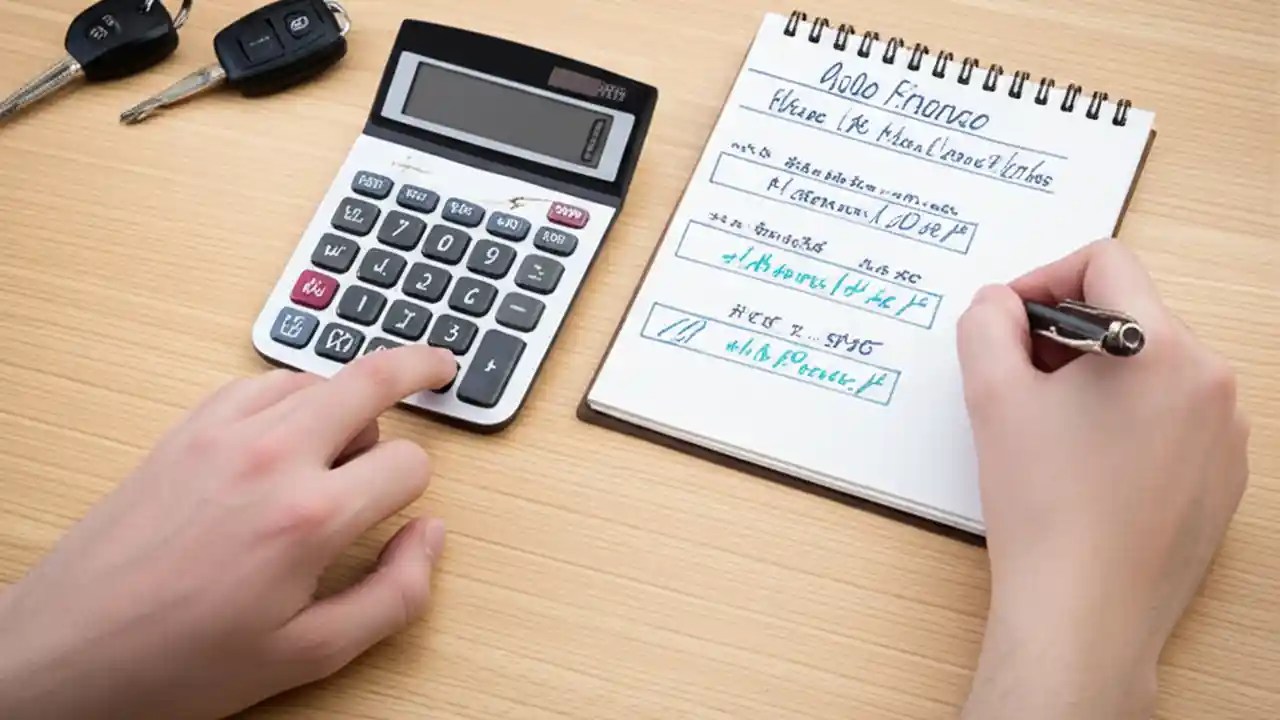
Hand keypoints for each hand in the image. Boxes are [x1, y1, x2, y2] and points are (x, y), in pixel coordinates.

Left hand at [0, 345, 457, 719]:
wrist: (68, 651)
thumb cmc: (179, 661)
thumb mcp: (309, 655)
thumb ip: (394, 594)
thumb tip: (430, 536)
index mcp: (310, 516)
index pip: (406, 462)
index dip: (416, 491)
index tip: (402, 512)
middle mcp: (271, 457)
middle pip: (370, 378)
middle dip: (418, 367)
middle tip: (440, 363)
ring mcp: (222, 433)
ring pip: (316, 376)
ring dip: (345, 395)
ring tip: (350, 432)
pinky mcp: (185, 430)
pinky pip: (258, 381)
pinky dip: (289, 392)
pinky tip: (291, 426)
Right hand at [957, 240, 1247, 718]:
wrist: (1083, 612)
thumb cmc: (1044, 508)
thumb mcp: (991, 397)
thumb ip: (984, 325)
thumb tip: (996, 305)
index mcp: (1162, 347)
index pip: (1106, 262)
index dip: (1043, 278)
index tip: (1009, 320)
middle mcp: (1210, 381)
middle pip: (1130, 314)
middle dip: (1066, 335)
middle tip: (1019, 380)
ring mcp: (1225, 434)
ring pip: (1152, 367)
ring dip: (1096, 379)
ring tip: (1050, 430)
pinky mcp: (1223, 477)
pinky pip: (1173, 418)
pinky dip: (1127, 422)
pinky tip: (1086, 467)